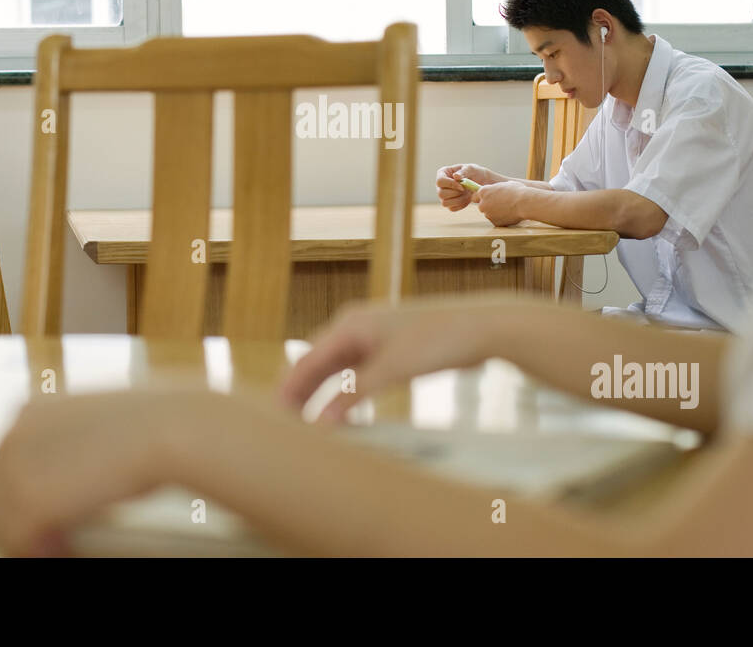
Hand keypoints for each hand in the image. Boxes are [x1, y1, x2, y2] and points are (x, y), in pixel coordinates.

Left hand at [0, 388, 201, 555]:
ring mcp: (16, 468)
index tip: (44, 514)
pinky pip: (17, 542)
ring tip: (61, 545)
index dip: (21, 495)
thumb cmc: (150, 421)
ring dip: (27, 539)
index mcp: (27, 412)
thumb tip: (75, 474)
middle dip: (17, 520)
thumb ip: (74, 444)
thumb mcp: (99, 424)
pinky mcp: (29, 501)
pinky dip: (39, 552)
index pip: (3, 466)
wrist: (164, 428)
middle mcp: (12, 436)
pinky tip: (64, 550)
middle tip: (50, 538)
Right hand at [278, 296, 508, 421]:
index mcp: (349, 325)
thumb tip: (320, 422)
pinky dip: (345, 394)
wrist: (481, 327)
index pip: (305, 361)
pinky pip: (355, 375)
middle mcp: (355, 328)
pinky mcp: (389, 351)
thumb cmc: (436, 341)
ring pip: (335, 371)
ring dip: (321, 396)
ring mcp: (372, 339)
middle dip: (299, 394)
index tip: (271, 418)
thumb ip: (353, 396)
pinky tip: (342, 416)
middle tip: (283, 428)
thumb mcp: (391, 370)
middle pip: (315, 365)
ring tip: (306, 426)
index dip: (287, 390)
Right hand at [436, 163, 505, 210]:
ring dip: (458, 199)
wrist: (482, 183)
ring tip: (467, 194)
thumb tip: (455, 176)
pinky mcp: (450, 204)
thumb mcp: (471, 169)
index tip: (462, 185)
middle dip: (455, 193)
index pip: (440, 181)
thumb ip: (463, 172)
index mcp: (442, 173)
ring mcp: (444, 196)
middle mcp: (440, 185)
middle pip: (441, 194)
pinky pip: (452, 208)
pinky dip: (461, 204)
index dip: (450, 184)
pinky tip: (467, 198)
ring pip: (445, 203)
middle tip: (465, 189)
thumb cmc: (475, 173)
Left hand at [472, 180, 525, 226]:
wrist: (525, 203)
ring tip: (509, 208)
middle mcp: (482, 204)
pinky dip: (502, 219)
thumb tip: (499, 189)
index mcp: (483, 192)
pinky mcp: (494, 223)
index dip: (483, 197)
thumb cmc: (517, 191)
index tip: (488, 198)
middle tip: (501, 204)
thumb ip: (498, 188)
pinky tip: (510, 215)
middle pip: (482, 206)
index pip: (476, 196)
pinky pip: (497, 221)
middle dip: (489, 206)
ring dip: (496, 212)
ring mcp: (488, 214)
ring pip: (490, 214)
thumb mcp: (506, 184)